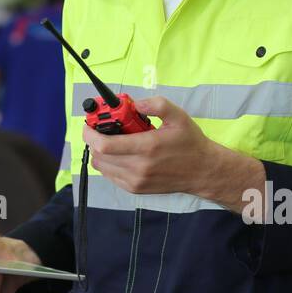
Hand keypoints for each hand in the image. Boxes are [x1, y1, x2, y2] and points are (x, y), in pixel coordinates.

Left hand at [82, 96, 263, 206]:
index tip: (89, 124)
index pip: (105, 145)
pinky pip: (109, 175)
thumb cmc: (189, 143)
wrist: (202, 171)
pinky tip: (121, 153)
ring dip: (100, 151)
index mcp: (147, 147)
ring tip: (113, 139)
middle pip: (99, 154)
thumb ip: (156, 104)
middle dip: (94, 138)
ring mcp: (136, 181)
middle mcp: (139, 167)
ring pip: (101, 166)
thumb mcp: (177, 116)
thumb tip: (134, 104)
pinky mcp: (135, 189)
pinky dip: (108, 163)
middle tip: (102, 128)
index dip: (90, 133)